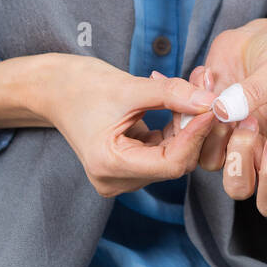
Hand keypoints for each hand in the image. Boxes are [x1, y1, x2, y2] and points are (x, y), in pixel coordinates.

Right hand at [30, 53, 218, 197]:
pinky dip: (174, 126)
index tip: (213, 105)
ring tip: (195, 86)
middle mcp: (115, 180)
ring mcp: (121, 176)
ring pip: (172, 155)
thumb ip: (171, 95)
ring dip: (187, 122)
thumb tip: (211, 101)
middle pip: (174, 161)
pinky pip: (163, 150)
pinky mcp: (128, 166)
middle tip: (208, 88)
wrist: (53, 88)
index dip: (195, 135)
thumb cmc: (81, 85)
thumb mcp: (128, 86)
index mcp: (109, 166)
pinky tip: (178, 100)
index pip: (171, 163)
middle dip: (194, 125)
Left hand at [157, 18, 266, 216]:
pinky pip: (197, 148)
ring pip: (232, 182)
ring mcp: (241, 150)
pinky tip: (207, 78)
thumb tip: (224, 110)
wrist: (254, 39)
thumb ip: (256, 90)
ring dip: (228, 146)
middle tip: (264, 131)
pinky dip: (196, 117)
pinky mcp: (212, 137)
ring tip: (228, 101)